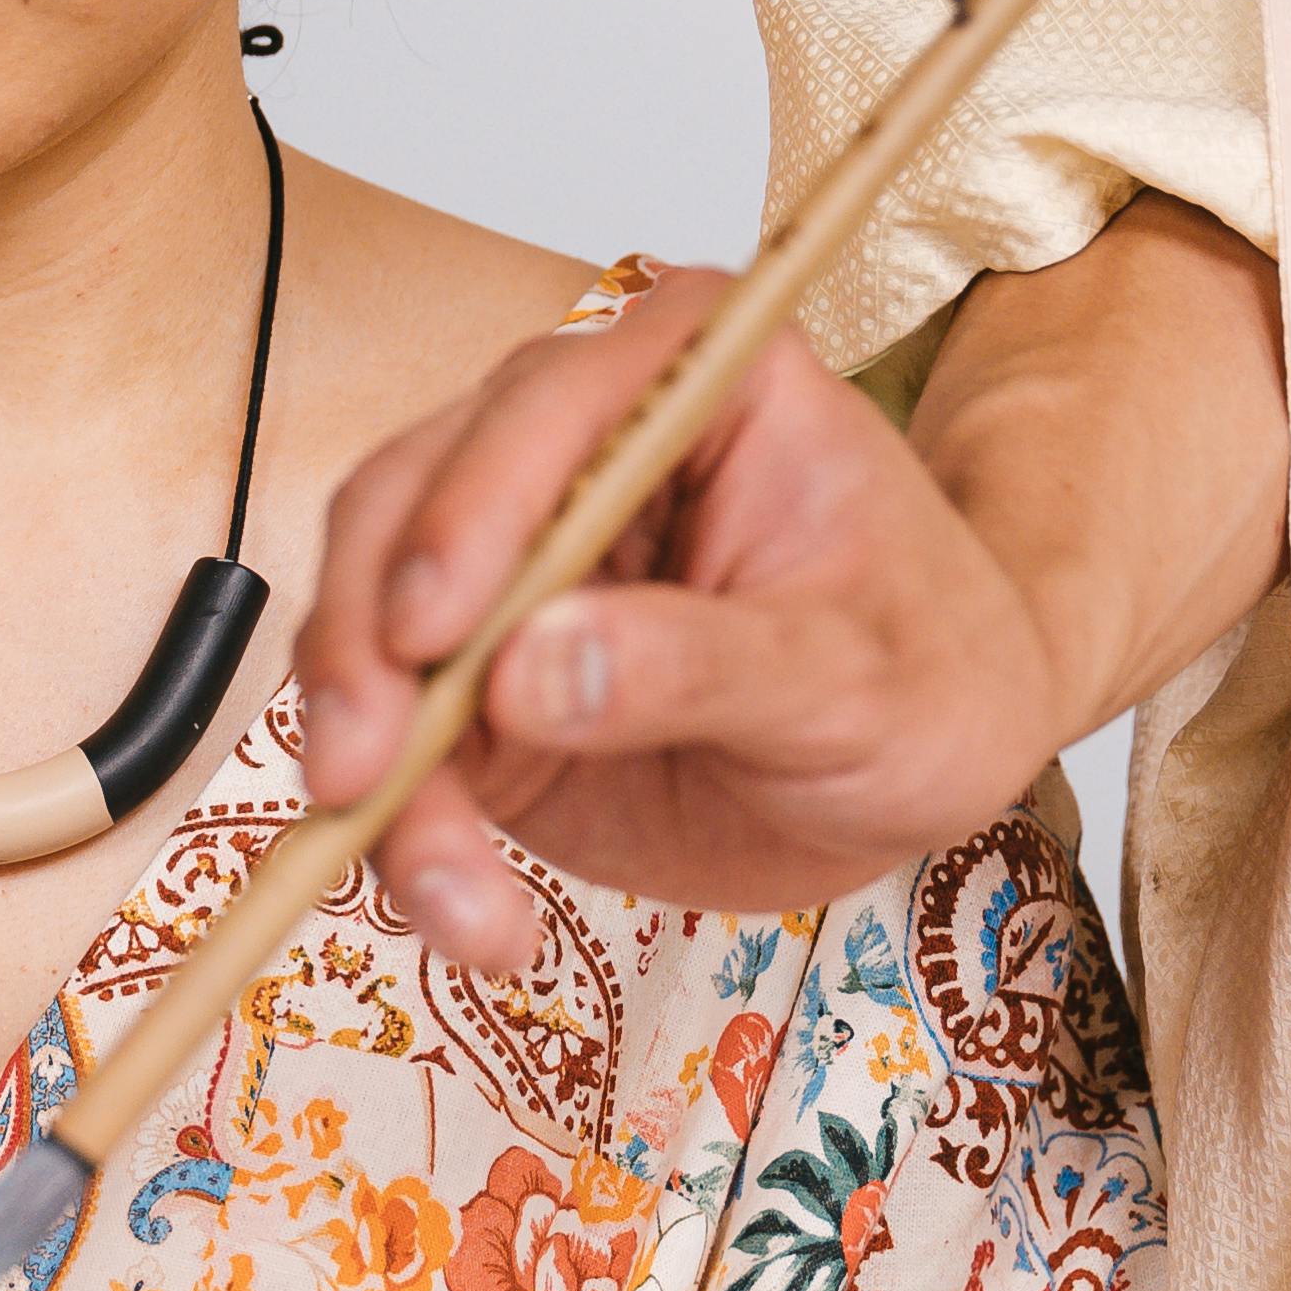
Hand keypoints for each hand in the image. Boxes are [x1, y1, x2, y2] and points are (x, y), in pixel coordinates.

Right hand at [292, 276, 1066, 971]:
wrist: (931, 757)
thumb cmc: (931, 670)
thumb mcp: (853, 676)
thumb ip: (700, 666)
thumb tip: (532, 671)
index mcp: (686, 379)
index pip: (541, 410)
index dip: (465, 515)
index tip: (432, 636)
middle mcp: (569, 447)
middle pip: (406, 510)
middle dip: (370, 653)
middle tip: (359, 776)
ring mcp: (506, 563)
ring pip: (372, 633)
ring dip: (375, 769)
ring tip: (448, 895)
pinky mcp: (476, 677)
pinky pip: (396, 742)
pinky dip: (403, 829)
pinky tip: (465, 910)